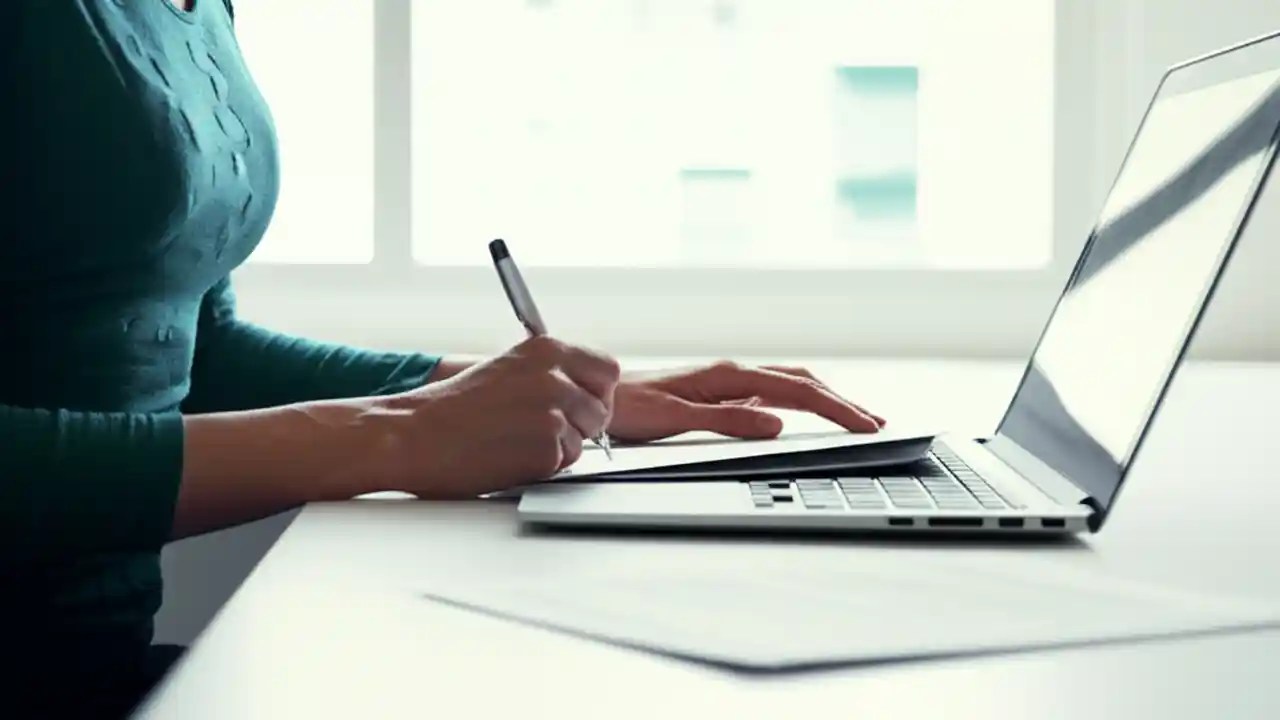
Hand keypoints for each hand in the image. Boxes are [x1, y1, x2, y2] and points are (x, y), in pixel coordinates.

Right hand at [377, 336, 619, 497]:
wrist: (413, 435)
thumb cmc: (452, 409)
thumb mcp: (508, 371)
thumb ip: (550, 375)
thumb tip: (586, 392)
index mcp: (546, 349)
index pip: (607, 369)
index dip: (595, 392)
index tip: (581, 402)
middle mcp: (555, 376)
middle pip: (602, 407)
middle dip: (582, 424)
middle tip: (543, 429)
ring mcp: (553, 413)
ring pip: (584, 440)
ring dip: (558, 448)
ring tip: (515, 440)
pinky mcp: (546, 448)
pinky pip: (563, 464)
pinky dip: (541, 467)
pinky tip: (509, 456)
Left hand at [607, 361, 883, 442]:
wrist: (598, 398)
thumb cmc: (629, 408)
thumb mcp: (676, 419)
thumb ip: (727, 421)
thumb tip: (775, 424)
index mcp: (728, 376)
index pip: (797, 390)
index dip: (836, 409)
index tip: (866, 425)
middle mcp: (732, 374)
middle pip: (802, 382)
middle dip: (842, 402)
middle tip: (877, 423)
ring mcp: (728, 383)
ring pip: (790, 385)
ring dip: (825, 400)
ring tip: (855, 417)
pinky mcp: (721, 394)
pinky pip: (772, 394)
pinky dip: (801, 403)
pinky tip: (809, 415)